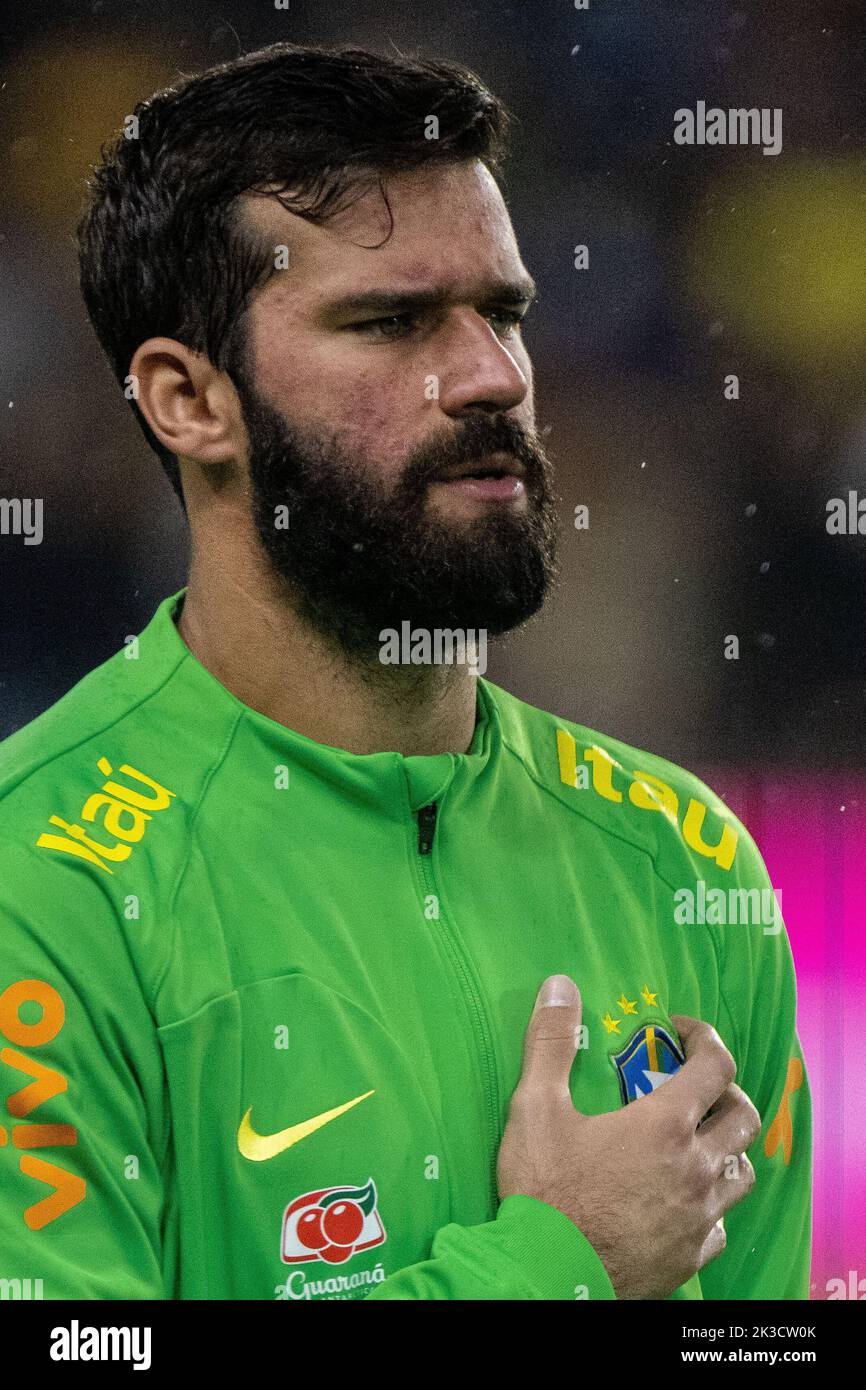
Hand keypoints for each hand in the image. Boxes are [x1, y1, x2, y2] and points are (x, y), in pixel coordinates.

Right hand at [497, 975, 759, 1298]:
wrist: (547, 1277)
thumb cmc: (544, 1191)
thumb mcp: (535, 1107)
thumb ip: (551, 1042)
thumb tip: (560, 985)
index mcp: (665, 1124)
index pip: (716, 1066)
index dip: (705, 1038)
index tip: (680, 1031)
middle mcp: (695, 1167)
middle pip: (743, 1117)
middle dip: (726, 1092)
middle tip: (694, 1085)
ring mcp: (699, 1216)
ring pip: (741, 1173)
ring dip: (724, 1150)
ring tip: (694, 1143)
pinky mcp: (691, 1256)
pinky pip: (720, 1224)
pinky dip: (709, 1206)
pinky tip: (681, 1202)